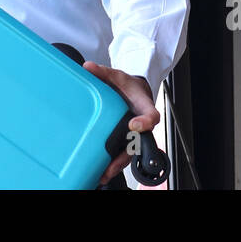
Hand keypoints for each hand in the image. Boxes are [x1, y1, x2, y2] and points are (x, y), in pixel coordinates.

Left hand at [82, 61, 159, 186]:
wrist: (132, 92)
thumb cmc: (128, 86)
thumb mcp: (118, 76)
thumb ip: (104, 72)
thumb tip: (88, 67)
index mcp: (144, 107)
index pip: (151, 116)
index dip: (144, 122)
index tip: (133, 124)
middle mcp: (141, 124)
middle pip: (139, 143)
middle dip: (125, 155)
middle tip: (113, 164)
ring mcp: (133, 134)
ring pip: (129, 152)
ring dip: (117, 165)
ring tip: (103, 174)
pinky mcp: (124, 139)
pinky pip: (120, 152)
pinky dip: (111, 163)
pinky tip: (99, 170)